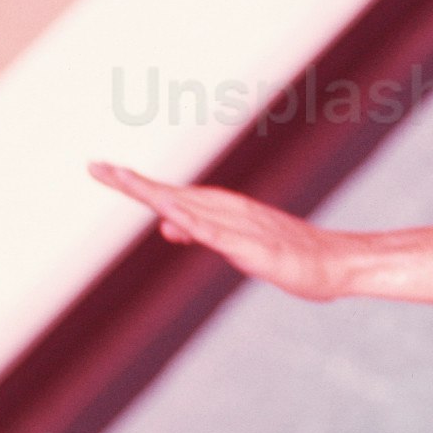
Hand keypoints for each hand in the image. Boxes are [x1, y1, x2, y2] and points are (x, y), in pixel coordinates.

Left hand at [91, 162, 344, 298]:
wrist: (337, 264)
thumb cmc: (291, 257)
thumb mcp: (237, 247)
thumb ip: (202, 233)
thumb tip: (166, 224)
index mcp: (223, 211)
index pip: (171, 195)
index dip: (137, 184)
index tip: (104, 171)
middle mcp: (228, 211)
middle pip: (173, 195)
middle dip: (133, 184)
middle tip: (95, 168)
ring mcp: (240, 227)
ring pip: (189, 207)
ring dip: (154, 193)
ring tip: (121, 179)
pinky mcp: (252, 246)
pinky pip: (216, 232)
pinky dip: (190, 219)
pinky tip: (168, 210)